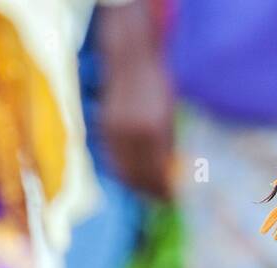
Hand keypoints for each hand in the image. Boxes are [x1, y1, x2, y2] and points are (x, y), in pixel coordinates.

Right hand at [99, 43, 174, 199]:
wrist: (129, 59)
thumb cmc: (157, 87)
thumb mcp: (169, 117)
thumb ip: (168, 146)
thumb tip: (170, 177)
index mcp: (152, 130)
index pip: (156, 172)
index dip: (163, 189)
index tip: (172, 198)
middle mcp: (131, 132)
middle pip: (137, 175)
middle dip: (150, 191)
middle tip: (162, 199)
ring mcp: (114, 130)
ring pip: (122, 169)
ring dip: (136, 184)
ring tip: (149, 191)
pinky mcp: (104, 126)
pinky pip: (113, 157)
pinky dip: (123, 170)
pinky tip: (133, 175)